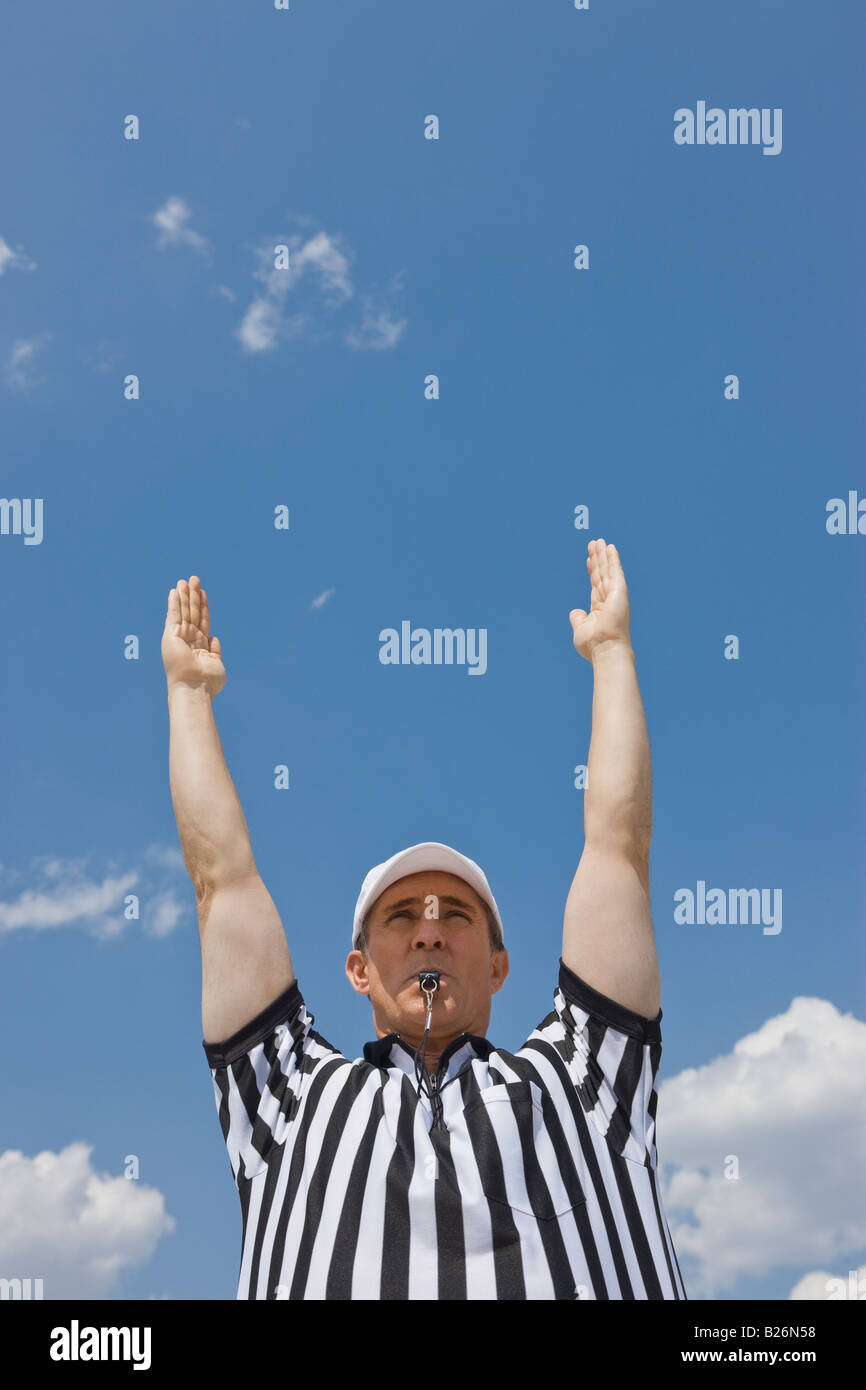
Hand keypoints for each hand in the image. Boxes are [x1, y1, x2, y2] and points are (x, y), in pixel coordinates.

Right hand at [161, 576, 225, 695]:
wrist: (195, 688)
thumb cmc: (208, 682)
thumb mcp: (216, 663)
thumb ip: (215, 650)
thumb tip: (214, 637)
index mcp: (200, 646)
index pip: (202, 621)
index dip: (203, 606)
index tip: (203, 592)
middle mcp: (188, 640)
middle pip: (193, 613)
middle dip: (194, 596)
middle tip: (194, 579)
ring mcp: (179, 638)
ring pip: (184, 612)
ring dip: (185, 595)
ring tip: (187, 580)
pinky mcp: (170, 636)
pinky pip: (173, 615)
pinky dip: (174, 603)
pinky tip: (175, 591)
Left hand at [569, 538, 631, 661]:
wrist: (605, 649)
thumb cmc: (593, 644)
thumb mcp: (580, 628)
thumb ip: (578, 618)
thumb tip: (575, 611)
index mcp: (600, 608)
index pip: (595, 584)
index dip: (592, 570)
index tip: (589, 559)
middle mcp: (609, 599)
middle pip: (601, 574)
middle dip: (598, 558)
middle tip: (594, 543)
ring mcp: (615, 595)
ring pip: (607, 570)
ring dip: (604, 555)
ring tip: (599, 541)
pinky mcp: (619, 591)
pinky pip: (616, 571)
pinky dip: (613, 559)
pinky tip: (610, 548)